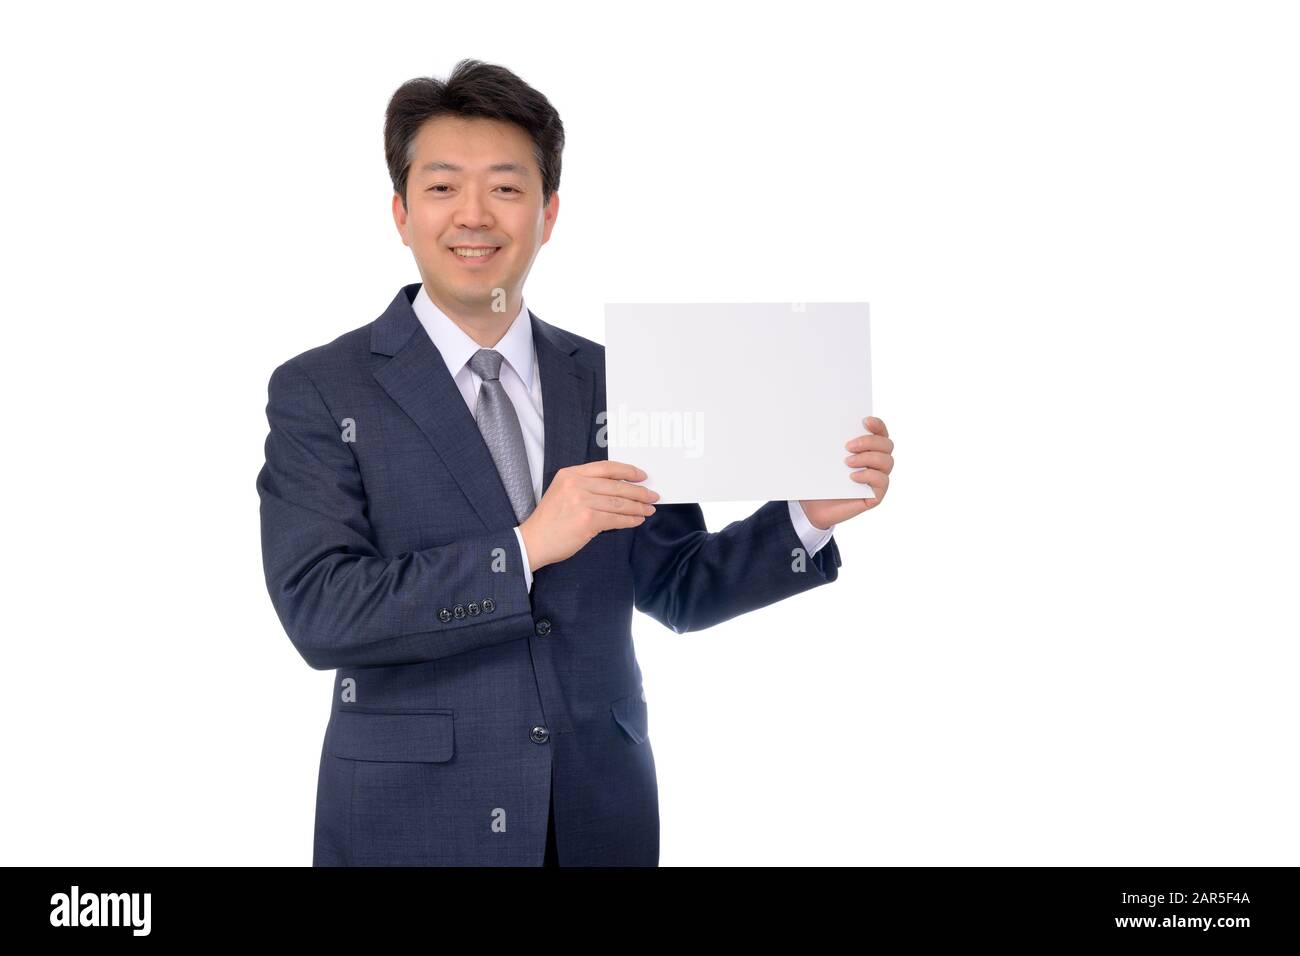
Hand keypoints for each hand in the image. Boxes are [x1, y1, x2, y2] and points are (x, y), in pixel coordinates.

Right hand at [519, 460, 659, 571]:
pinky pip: (616, 519)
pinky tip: (637, 520)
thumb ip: (586, 486)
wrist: (534, 541)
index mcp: (570, 474)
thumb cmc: (550, 520)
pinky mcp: (588, 520)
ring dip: (638, 507)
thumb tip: (620, 489)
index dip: (628, 471)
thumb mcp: (563, 492)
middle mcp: (576, 484)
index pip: (606, 467)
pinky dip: (630, 520)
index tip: (642, 476)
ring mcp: (582, 501)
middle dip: (639, 492)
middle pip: (617, 485)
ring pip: (619, 503)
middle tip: (653, 496)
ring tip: (649, 510)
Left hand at [798, 416, 892, 529]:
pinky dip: (868, 476)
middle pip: (887, 444)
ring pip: (887, 461)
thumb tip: (817, 419)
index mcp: (866, 448)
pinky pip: (882, 481)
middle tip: (848, 446)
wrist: (811, 506)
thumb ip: (825, 438)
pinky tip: (852, 477)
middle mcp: (875, 462)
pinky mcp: (875, 495)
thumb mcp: (819, 455)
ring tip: (847, 462)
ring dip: (868, 458)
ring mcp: (877, 478)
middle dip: (869, 441)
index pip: (880, 432)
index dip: (877, 424)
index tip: (864, 420)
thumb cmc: (817, 477)